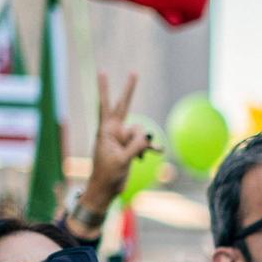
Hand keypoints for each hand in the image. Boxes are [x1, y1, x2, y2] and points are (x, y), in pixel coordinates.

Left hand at [84, 71, 150, 207]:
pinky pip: (144, 143)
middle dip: (129, 91)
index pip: (105, 105)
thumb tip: (145, 137)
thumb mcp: (121, 160)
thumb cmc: (107, 175)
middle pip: (123, 107)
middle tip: (134, 72)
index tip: (103, 72)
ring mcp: (123, 139)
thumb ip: (134, 146)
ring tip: (136, 158)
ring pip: (140, 131)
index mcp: (106, 131)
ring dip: (142, 143)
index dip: (105, 89)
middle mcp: (114, 131)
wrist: (106, 190)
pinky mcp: (130, 148)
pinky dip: (150, 148)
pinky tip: (158, 151)